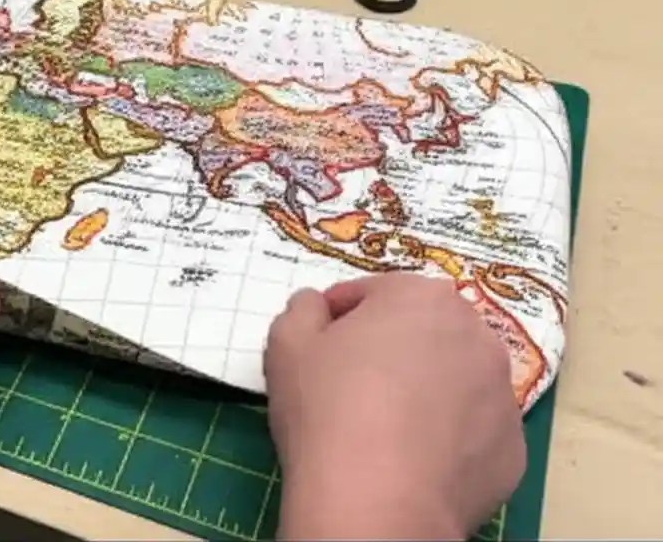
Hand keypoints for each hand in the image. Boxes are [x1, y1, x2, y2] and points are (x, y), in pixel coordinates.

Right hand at [263, 272, 525, 539]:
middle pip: (422, 332)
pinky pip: (472, 431)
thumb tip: (316, 307)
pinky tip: (413, 460)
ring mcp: (502, 393)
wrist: (376, 502)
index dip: (337, 319)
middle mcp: (476, 334)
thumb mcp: (286, 345)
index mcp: (421, 298)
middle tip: (352, 386)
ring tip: (384, 427)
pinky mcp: (511, 448)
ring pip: (454, 380)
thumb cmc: (328, 410)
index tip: (319, 348)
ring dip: (424, 390)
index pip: (371, 294)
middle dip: (389, 350)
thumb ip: (302, 310)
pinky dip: (447, 438)